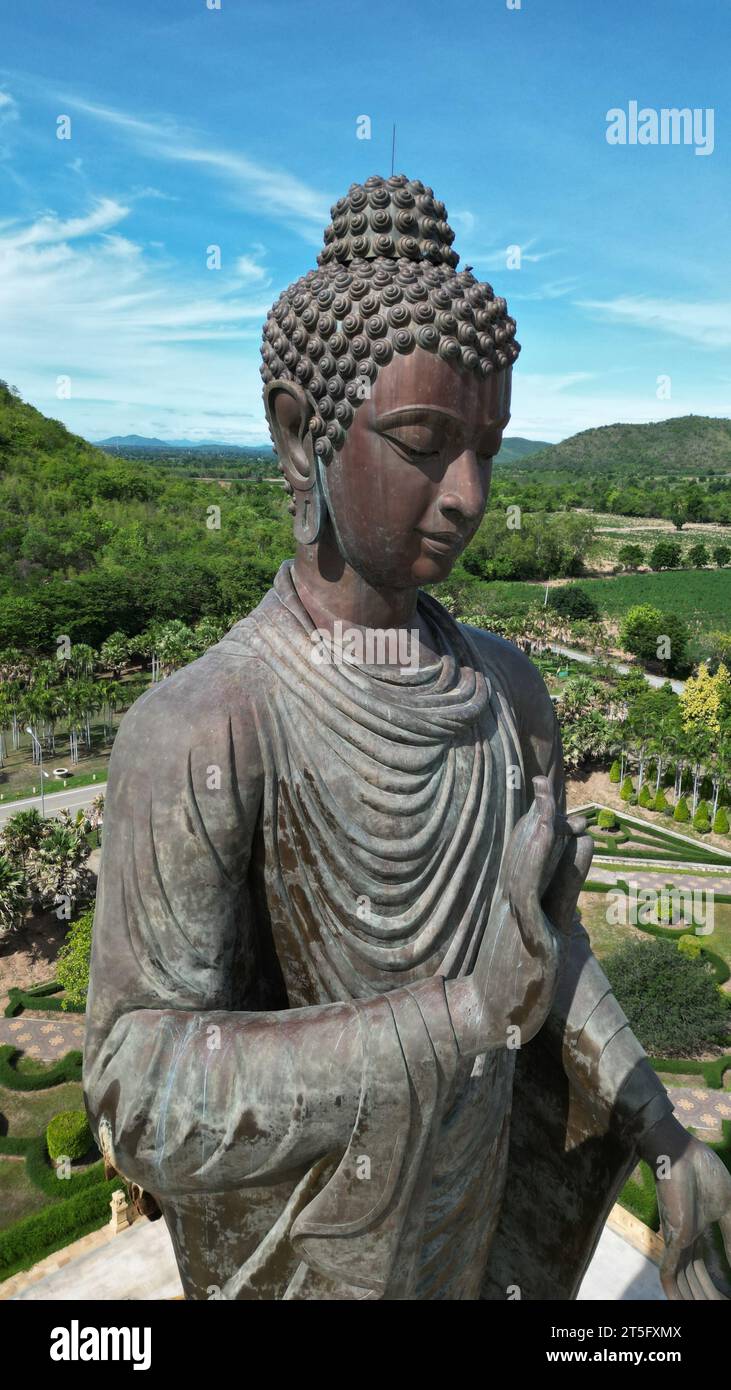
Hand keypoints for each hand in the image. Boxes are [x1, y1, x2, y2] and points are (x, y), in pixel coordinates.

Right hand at [446, 775, 593, 1056]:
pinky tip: (543, 839)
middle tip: (543, 780)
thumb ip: (566, 883)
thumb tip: (581, 844)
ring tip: (545, 797)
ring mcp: (514, 914)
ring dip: (535, 828)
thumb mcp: (552, 920)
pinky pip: (528, 889)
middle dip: (537, 812)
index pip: (527, 846)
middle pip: (524, 845)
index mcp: (516, 894)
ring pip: (525, 862)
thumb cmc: (518, 972)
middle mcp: (511, 897)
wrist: (488, 1014)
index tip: (547, 790)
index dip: (539, 816)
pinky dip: (535, 861)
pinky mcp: (523, 932)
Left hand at [640, 1114, 730, 1298]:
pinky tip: (681, 1305)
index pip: (707, 1263)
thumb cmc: (703, 1172)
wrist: (682, 1153)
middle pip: (695, 1275)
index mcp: (700, 1228)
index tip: (727, 1295)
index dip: (717, 1282)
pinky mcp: (670, 1238)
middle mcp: (686, 1238)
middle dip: (707, 1294)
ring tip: (712, 1310)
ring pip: (684, 1280)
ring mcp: (677, 1239)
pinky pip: (668, 1272)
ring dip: (697, 1298)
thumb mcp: (728, 1207)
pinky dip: (675, 1292)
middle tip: (721, 1306)